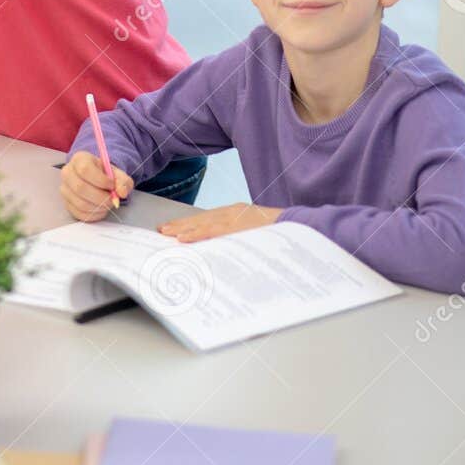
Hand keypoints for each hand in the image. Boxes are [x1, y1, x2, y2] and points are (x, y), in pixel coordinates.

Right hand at [60, 151, 133, 221]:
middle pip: (80, 188)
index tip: (112, 185)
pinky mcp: (67, 204)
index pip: (85, 169)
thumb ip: (123, 181)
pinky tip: (101, 209)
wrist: (97, 180)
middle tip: (112, 199)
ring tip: (107, 204)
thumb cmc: (105, 175)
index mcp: (79, 159)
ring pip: (80, 203)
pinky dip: (94, 215)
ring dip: (98, 207)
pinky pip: (79, 213)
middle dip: (101, 197)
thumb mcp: (117, 174)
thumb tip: (122, 193)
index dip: (100, 180)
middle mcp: (68, 173)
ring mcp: (65, 189)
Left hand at [158, 203, 281, 241]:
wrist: (301, 227)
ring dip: (184, 229)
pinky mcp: (239, 226)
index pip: (208, 218)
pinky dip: (197, 234)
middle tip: (163, 231)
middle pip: (201, 219)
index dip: (190, 224)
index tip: (174, 229)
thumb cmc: (282, 234)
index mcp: (238, 213)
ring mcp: (236, 218)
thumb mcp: (257, 234)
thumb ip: (240, 238)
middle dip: (181, 226)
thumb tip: (226, 252)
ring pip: (203, 224)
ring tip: (167, 234)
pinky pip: (213, 232)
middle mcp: (234, 213)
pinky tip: (183, 238)